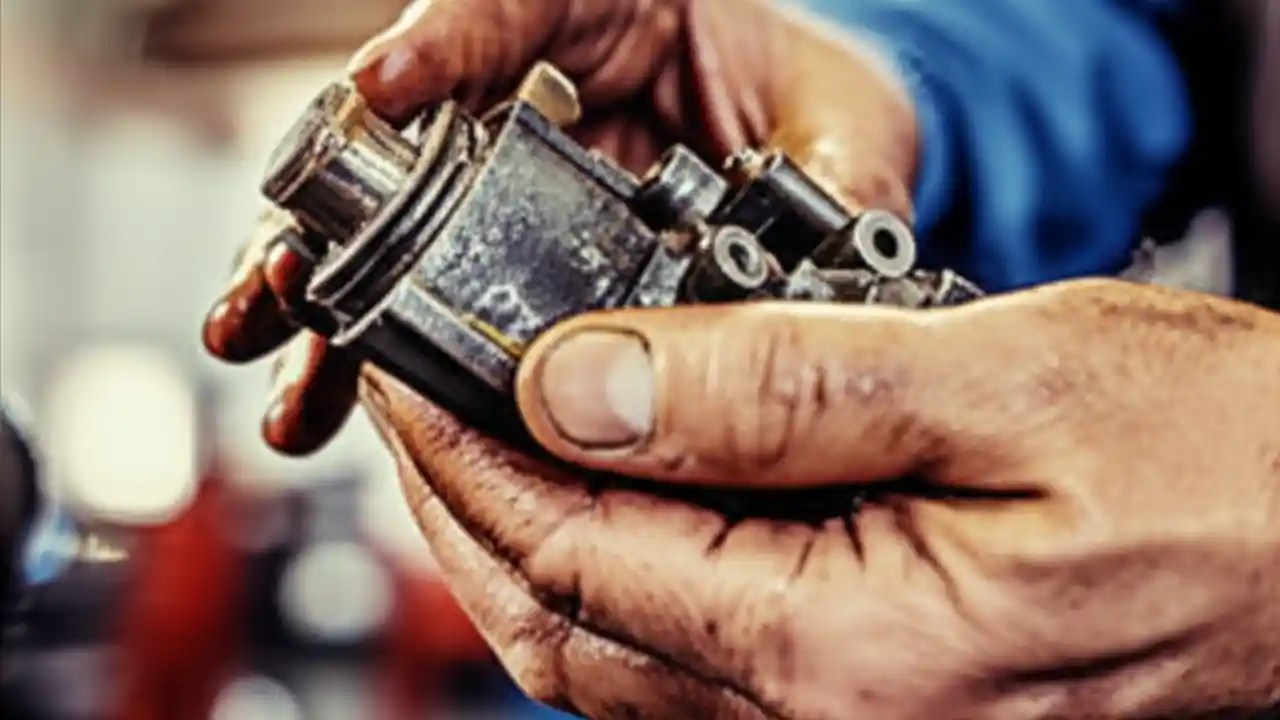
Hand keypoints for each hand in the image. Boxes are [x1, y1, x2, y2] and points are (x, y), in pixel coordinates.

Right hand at [201, 0, 918, 453]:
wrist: (809, 145)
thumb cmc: (810, 107)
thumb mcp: (840, 128)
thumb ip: (830, 179)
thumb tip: (819, 261)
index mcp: (615, 13)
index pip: (514, 5)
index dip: (445, 42)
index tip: (385, 89)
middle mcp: (538, 91)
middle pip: (411, 138)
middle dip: (341, 213)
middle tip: (290, 275)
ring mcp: (510, 172)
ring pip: (396, 227)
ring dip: (334, 304)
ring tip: (293, 376)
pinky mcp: (507, 246)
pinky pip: (428, 294)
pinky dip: (379, 350)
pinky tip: (328, 406)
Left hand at [361, 279, 1279, 718]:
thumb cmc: (1226, 465)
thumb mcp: (997, 382)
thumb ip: (776, 394)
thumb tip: (581, 386)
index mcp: (848, 646)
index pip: (578, 552)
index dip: (473, 457)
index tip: (420, 377)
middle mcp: (833, 717)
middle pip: (569, 629)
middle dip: (469, 516)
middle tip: (418, 413)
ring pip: (618, 656)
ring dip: (531, 551)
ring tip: (483, 449)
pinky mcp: (877, 699)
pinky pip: (695, 660)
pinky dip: (620, 581)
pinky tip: (610, 513)